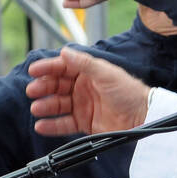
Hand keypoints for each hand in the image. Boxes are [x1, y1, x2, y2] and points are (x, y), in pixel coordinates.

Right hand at [26, 46, 149, 135]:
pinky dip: (52, 125)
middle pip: (57, 86)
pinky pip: (64, 123)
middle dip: (43, 87)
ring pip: (58, 105)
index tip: (34, 70)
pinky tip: (41, 125)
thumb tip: (65, 52)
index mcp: (89, 73)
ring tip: (37, 108)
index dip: (48, 68)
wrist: (142, 117)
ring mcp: (83, 105)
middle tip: (33, 90)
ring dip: (45, 106)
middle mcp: (83, 88)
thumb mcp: (106, 74)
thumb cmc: (129, 93)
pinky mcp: (84, 122)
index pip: (63, 67)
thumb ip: (85, 64)